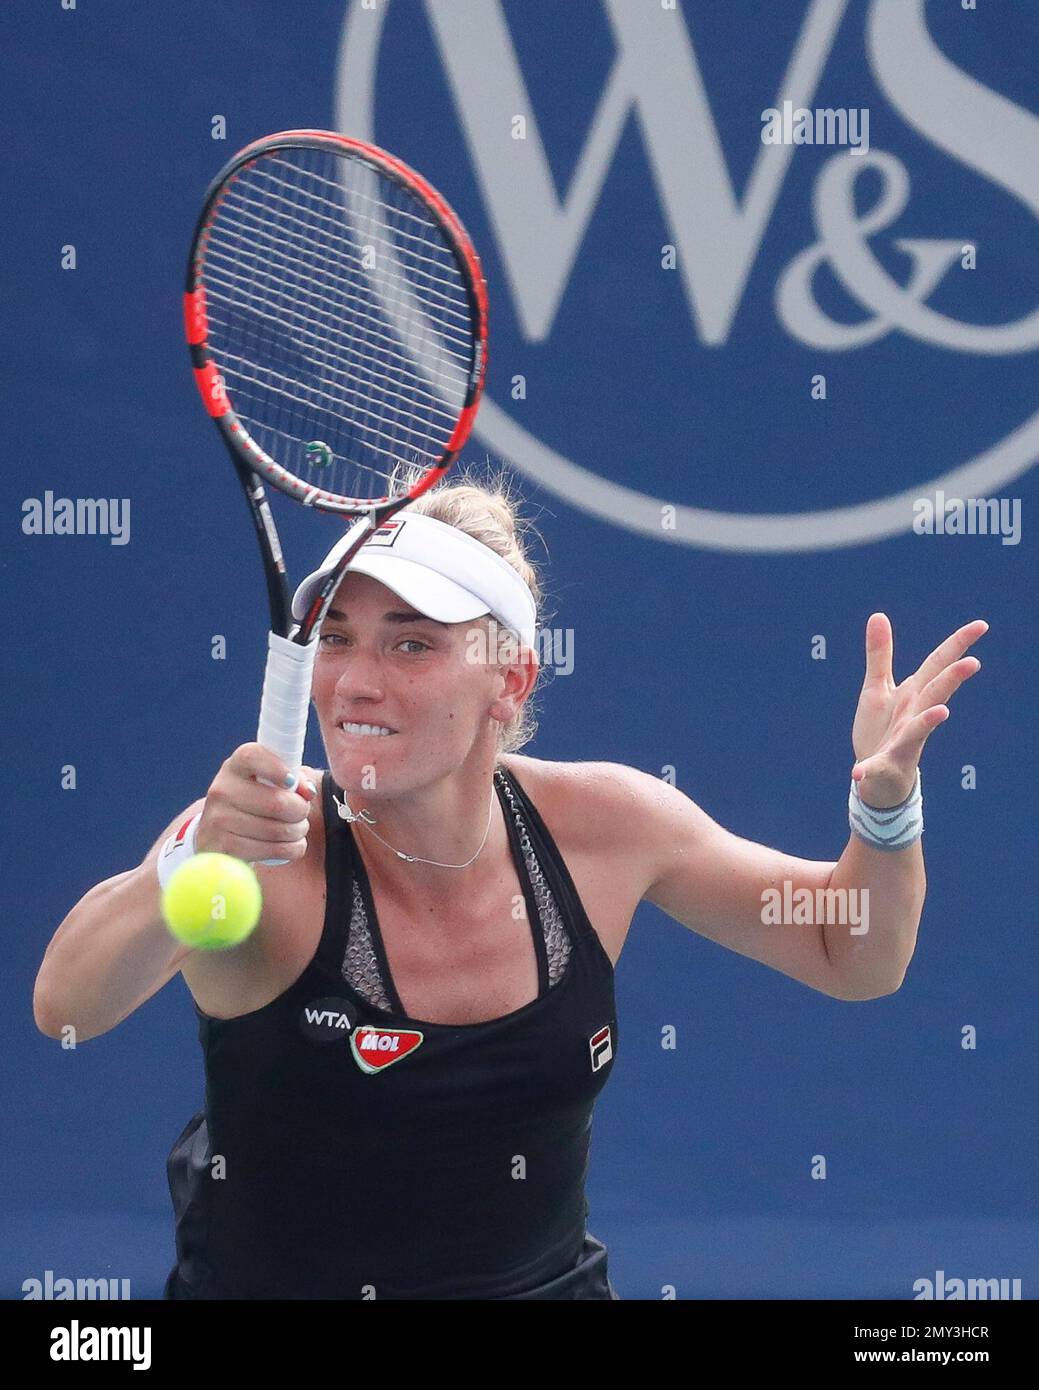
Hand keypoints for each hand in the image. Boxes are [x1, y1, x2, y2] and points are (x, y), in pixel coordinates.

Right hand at [196, 744, 315, 862]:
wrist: (216, 830)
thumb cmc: (255, 798)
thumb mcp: (269, 780)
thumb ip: (293, 778)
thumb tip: (307, 792)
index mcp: (235, 766)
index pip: (252, 757)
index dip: (276, 767)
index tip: (291, 781)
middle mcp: (222, 790)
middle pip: (276, 803)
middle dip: (300, 811)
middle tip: (303, 813)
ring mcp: (219, 820)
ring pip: (277, 831)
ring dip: (298, 831)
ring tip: (298, 829)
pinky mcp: (224, 848)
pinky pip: (271, 851)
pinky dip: (291, 849)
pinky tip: (291, 844)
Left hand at [850, 614, 987, 807]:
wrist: (878, 777)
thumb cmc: (881, 729)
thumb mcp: (877, 688)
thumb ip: (880, 655)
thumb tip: (878, 614)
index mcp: (913, 695)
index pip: (938, 665)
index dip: (958, 644)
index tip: (982, 625)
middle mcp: (914, 716)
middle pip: (935, 694)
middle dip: (952, 679)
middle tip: (973, 663)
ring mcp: (903, 743)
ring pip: (919, 730)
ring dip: (929, 721)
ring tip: (942, 712)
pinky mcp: (884, 766)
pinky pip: (875, 769)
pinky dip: (868, 771)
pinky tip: (857, 773)